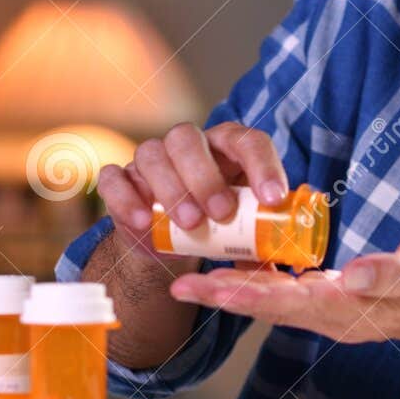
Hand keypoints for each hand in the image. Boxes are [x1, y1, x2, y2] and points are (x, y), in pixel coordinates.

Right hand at [95, 122, 288, 260]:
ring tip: (190, 225)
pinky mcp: (122, 181)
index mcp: (226, 148)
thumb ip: (262, 244)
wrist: (168, 243)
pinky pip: (115, 178)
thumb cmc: (216, 227)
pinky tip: (144, 222)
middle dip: (205, 176)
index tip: (273, 199)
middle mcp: (187, 146)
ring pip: (151, 153)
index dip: (263, 165)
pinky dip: (127, 198)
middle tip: (221, 214)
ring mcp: (150, 160)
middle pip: (188, 138)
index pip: (247, 141)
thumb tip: (284, 261)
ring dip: (171, 188)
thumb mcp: (243, 233)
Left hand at [168, 227, 399, 344]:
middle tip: (181, 288)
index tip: (210, 287)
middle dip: (224, 297)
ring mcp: (337, 312)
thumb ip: (395, 272)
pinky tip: (239, 271)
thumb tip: (353, 275)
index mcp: (356, 308)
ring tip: (195, 282)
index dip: (247, 295)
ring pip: (275, 303)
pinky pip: (290, 295)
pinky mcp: (339, 300)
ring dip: (234, 293)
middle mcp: (338, 316)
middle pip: (270, 308)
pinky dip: (260, 284)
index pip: (290, 303)